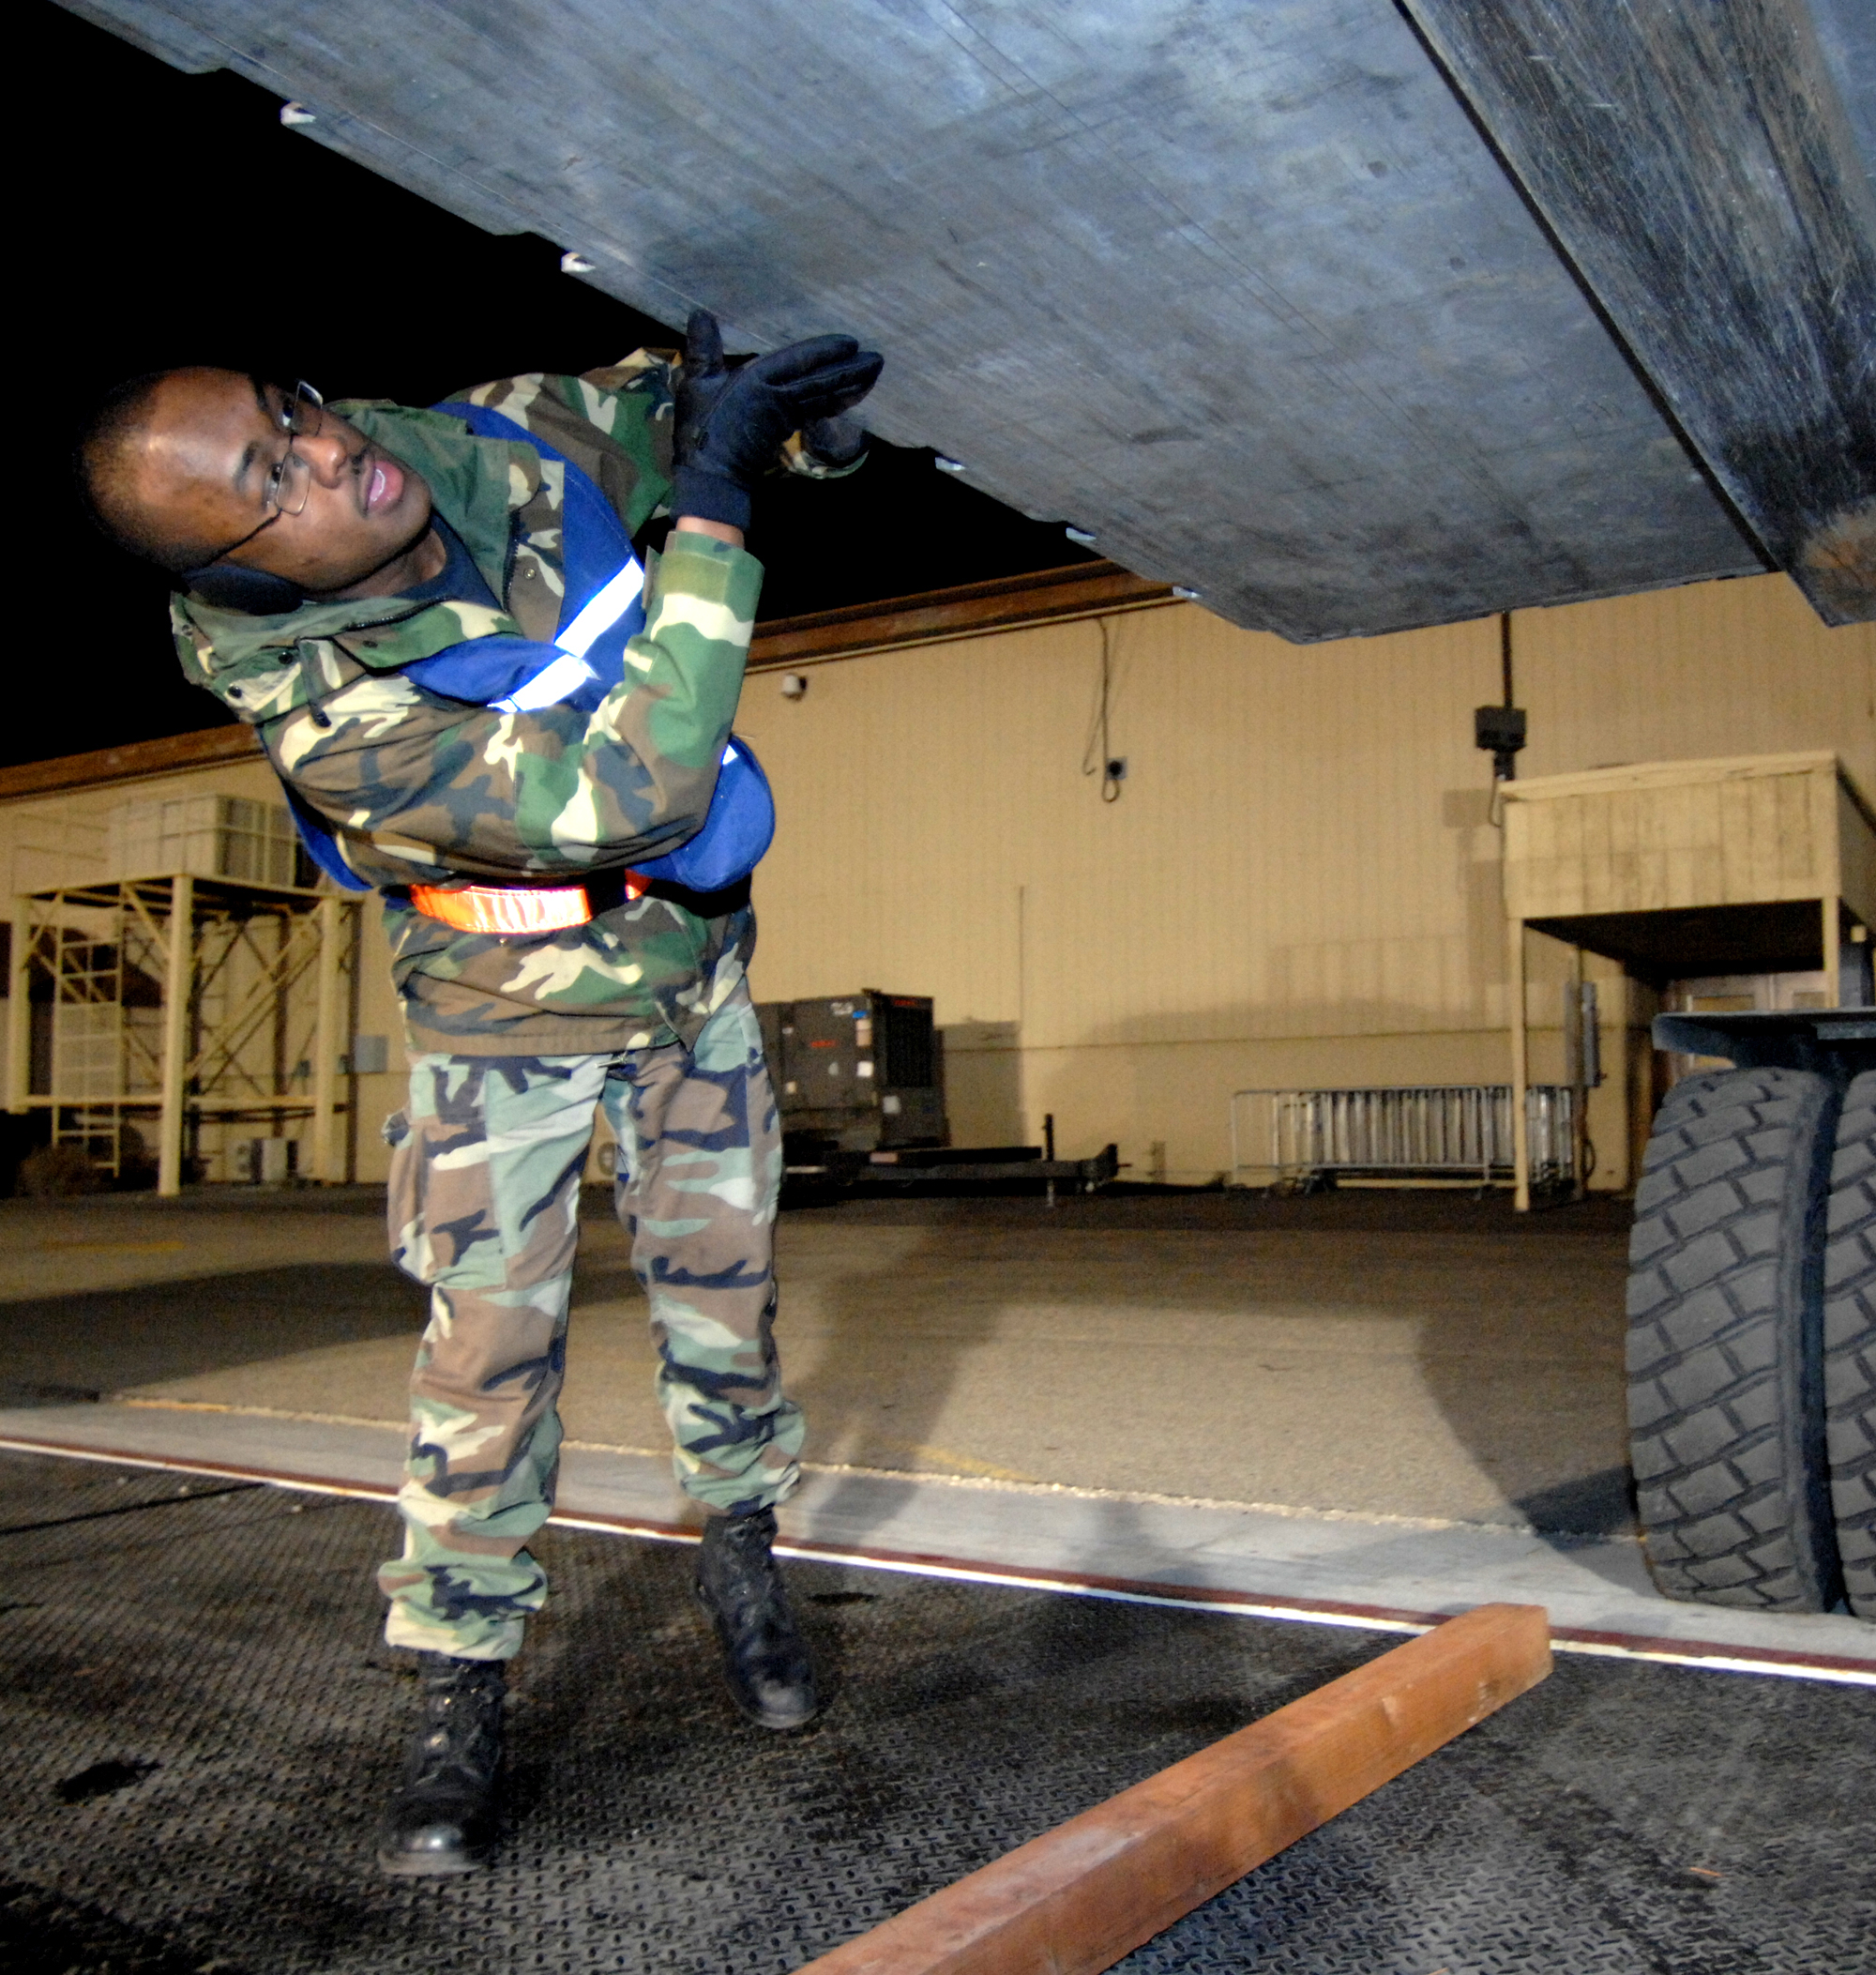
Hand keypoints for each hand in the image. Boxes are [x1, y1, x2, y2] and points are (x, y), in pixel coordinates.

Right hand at [671, 309, 882, 531]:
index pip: (799, 362)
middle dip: (851, 371)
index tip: (851, 343)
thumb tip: (700, 313)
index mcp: (759, 382)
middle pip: (822, 381)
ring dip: (851, 386)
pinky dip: (837, 402)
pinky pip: (818, 411)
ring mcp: (786, 416)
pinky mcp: (787, 430)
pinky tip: (852, 395)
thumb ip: (704, 349)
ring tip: (873, 374)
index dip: (825, 352)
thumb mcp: (697, 384)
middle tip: (878, 359)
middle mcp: (779, 398)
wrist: (710, 473)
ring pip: (825, 398)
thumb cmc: (701, 427)